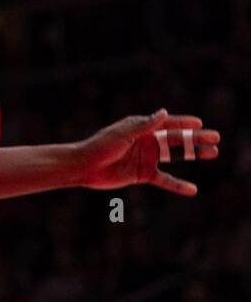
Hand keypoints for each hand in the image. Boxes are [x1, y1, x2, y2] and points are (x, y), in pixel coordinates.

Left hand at [79, 109, 219, 196]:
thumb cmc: (102, 145)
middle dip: (196, 138)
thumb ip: (145, 125)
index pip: (167, 124)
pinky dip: (178, 185)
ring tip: (212, 154)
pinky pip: (165, 179)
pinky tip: (192, 189)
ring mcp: (147, 158)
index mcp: (141, 127)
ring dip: (193, 156)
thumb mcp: (124, 133)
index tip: (201, 123)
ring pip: (175, 157)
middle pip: (176, 139)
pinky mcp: (143, 174)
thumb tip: (164, 112)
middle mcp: (147, 141)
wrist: (86, 166)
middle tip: (215, 139)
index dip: (184, 123)